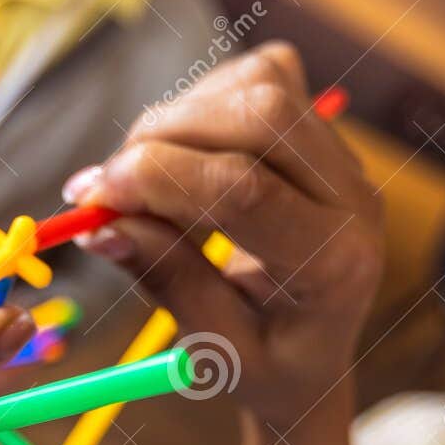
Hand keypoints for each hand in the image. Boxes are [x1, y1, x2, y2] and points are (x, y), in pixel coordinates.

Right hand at [64, 43, 382, 433]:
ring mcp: (345, 159)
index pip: (245, 191)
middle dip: (165, 136)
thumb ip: (167, 280)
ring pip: (261, 85)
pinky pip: (265, 78)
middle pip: (261, 115)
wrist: (313, 358)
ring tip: (140, 175)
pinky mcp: (325, 134)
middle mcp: (354, 200)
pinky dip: (206, 101)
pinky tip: (181, 152)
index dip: (158, 180)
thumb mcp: (214, 349)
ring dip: (181, 117)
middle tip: (105, 185)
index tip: (90, 198)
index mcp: (334, 265)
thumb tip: (101, 226)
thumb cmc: (265, 366)